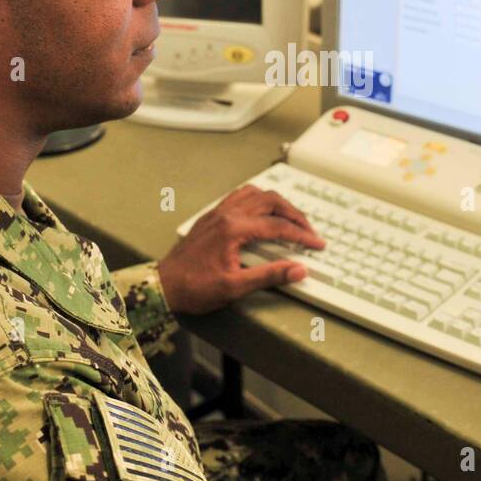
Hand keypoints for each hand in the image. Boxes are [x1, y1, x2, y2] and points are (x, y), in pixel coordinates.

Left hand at [156, 184, 325, 314]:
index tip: (316, 243)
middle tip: (308, 230)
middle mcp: (227, 215)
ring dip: (277, 203)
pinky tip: (263, 212)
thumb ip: (270, 276)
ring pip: (256, 194)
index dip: (301, 235)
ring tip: (290, 218)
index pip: (278, 226)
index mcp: (234, 229)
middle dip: (294, 214)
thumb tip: (298, 270)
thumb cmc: (194, 287)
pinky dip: (258, 200)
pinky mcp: (212, 217)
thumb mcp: (235, 287)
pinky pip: (240, 197)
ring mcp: (218, 213)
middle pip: (271, 202)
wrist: (163, 285)